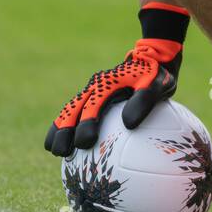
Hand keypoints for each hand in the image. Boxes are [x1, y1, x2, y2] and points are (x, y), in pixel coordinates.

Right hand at [44, 38, 181, 155]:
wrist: (153, 59)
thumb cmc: (156, 75)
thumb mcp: (156, 84)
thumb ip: (143, 100)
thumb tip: (129, 124)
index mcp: (107, 83)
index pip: (92, 106)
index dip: (86, 125)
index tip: (85, 143)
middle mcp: (94, 87)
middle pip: (72, 110)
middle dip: (64, 131)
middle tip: (61, 152)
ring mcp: (91, 91)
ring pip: (69, 111)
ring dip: (59, 130)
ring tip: (55, 152)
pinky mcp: (93, 97)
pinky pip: (75, 112)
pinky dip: (66, 126)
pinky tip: (68, 145)